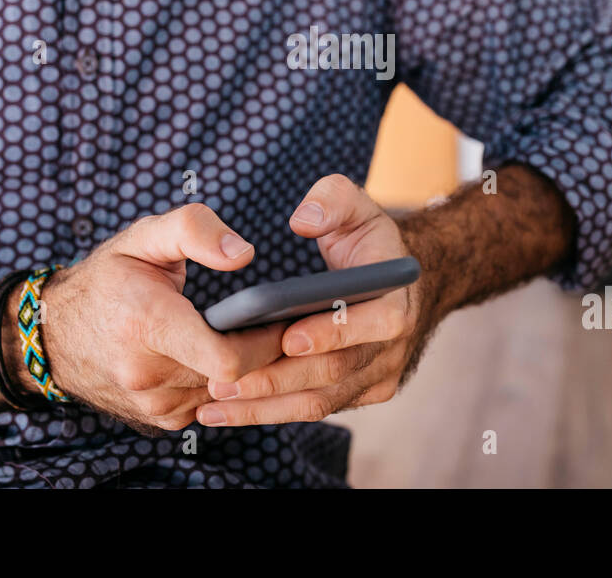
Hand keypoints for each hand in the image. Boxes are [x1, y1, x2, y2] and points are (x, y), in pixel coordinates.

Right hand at [10, 204, 286, 434]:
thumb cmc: (108, 279)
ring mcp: (152, 403)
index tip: (281, 315)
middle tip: (279, 320)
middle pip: (236, 378)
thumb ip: (195, 230)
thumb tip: (243, 254)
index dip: (267, 340)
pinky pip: (209, 406)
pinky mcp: (158, 419)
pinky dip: (221, 384)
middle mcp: (148, 374)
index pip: (228, 359)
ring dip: (246, 370)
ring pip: (227, 394)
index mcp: (148, 325)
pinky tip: (220, 355)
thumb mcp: (144, 236)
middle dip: (265, 351)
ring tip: (250, 335)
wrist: (55, 332)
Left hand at [195, 174, 442, 427]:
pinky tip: (228, 411)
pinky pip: (313, 408)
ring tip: (214, 404)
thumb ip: (332, 200)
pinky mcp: (358, 394)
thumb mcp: (356, 206)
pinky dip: (271, 411)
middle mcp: (391, 347)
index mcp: (397, 299)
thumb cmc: (368, 242)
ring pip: (320, 400)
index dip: (334, 332)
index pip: (376, 322)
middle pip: (335, 372)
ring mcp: (375, 376)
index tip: (288, 336)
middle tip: (225, 380)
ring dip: (266, 406)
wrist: (396, 284)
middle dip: (278, 379)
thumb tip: (302, 220)